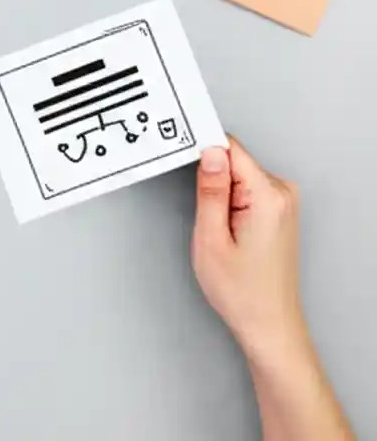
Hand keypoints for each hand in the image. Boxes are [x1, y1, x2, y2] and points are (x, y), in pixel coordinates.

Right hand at [192, 137, 305, 360]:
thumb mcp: (211, 238)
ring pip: (238, 176)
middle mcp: (283, 194)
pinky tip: (229, 232)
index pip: (230, 149)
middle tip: (205, 219)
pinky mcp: (279, 210)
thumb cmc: (241, 290)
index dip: (202, 156)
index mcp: (268, 196)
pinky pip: (247, 190)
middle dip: (211, 184)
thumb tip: (209, 152)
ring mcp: (284, 202)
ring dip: (221, 196)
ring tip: (219, 231)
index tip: (187, 172)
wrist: (268, 322)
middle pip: (234, 162)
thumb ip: (210, 190)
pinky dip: (231, 204)